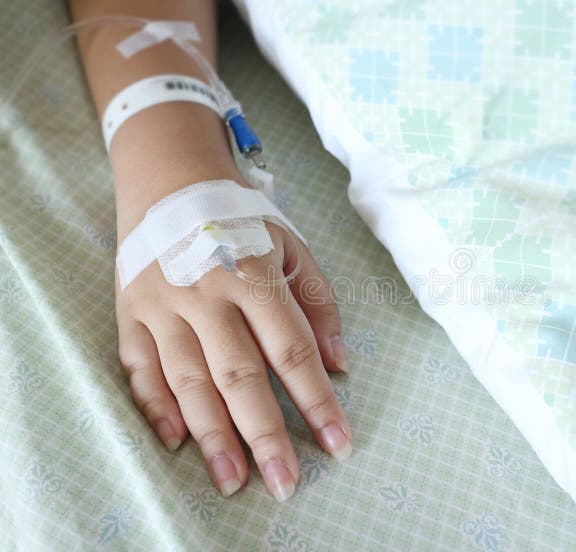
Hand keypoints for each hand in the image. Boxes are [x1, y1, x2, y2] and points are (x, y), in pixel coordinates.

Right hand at [115, 209, 351, 501]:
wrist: (169, 178)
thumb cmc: (242, 219)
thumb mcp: (292, 247)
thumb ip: (319, 305)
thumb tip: (338, 365)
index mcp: (253, 274)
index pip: (291, 350)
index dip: (317, 400)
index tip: (339, 443)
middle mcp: (205, 293)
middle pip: (239, 376)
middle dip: (265, 434)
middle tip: (285, 483)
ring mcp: (161, 304)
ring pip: (188, 381)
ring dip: (212, 436)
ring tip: (234, 482)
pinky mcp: (129, 311)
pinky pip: (140, 367)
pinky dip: (156, 406)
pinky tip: (177, 443)